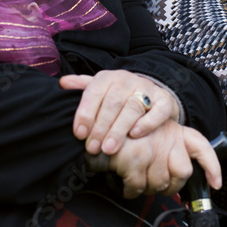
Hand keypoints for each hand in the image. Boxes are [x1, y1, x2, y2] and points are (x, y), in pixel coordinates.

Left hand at [60, 70, 179, 155]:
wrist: (151, 92)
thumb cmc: (117, 95)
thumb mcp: (100, 89)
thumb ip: (82, 86)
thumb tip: (62, 83)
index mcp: (108, 77)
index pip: (94, 92)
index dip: (85, 114)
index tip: (79, 134)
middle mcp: (127, 80)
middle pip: (113, 103)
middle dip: (101, 127)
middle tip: (93, 148)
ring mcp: (147, 89)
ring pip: (133, 108)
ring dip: (119, 129)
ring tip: (109, 149)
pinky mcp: (164, 100)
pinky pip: (157, 111)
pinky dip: (147, 123)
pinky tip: (135, 135)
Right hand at [90, 120, 221, 198]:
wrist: (98, 119)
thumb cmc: (124, 128)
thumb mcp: (150, 131)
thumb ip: (168, 148)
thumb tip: (188, 176)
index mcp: (174, 129)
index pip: (200, 147)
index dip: (211, 167)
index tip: (215, 184)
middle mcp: (167, 137)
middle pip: (182, 173)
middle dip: (169, 185)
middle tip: (154, 185)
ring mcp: (151, 148)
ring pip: (160, 183)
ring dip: (149, 189)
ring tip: (137, 183)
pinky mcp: (133, 160)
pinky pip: (138, 187)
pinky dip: (131, 190)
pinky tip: (125, 185)